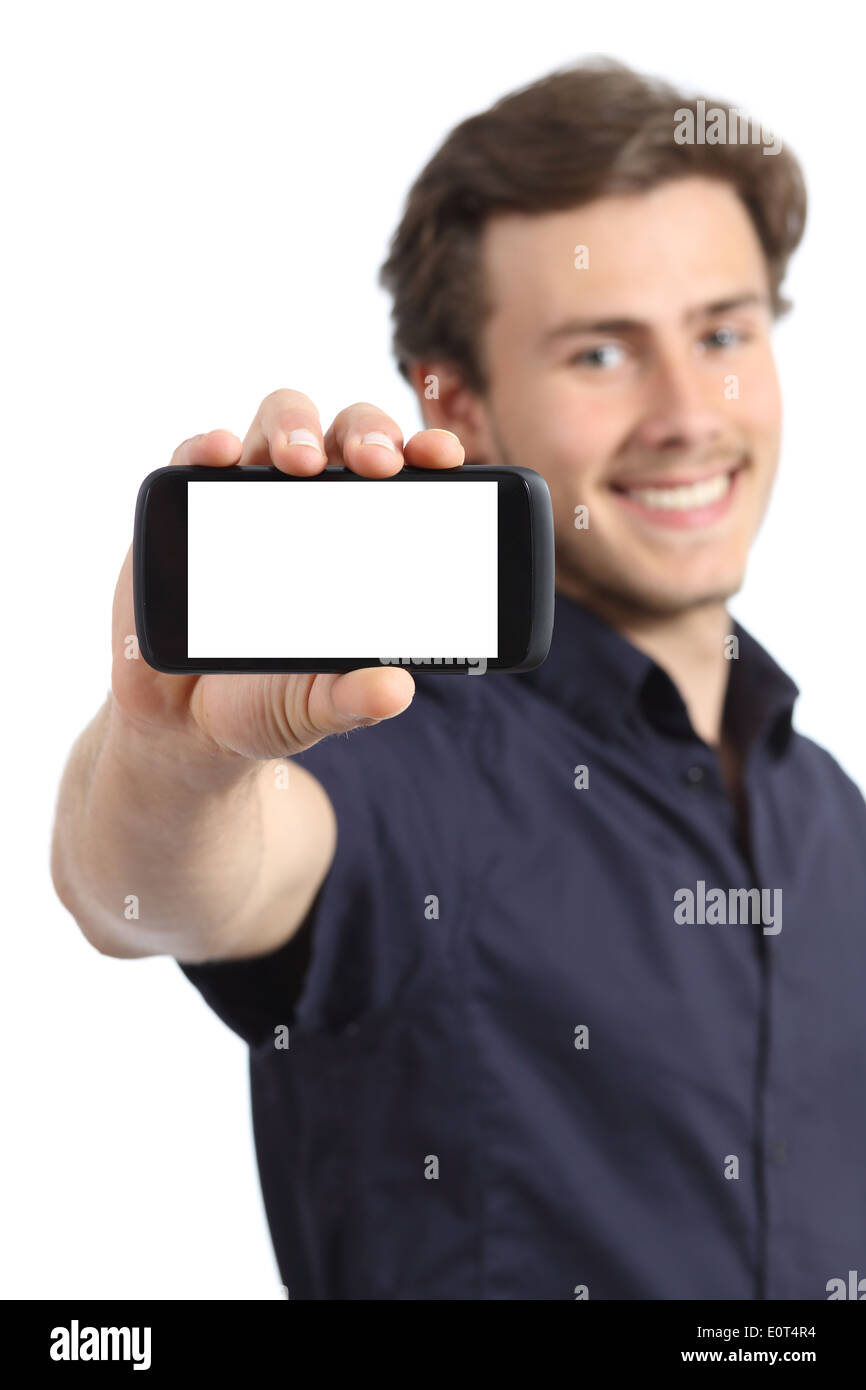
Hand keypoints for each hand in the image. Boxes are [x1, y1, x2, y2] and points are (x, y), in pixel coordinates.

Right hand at [109, 389, 463, 763]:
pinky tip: (222, 453)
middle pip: (347, 432)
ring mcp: (249, 496)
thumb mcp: (318, 705)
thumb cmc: (270, 698)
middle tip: (377, 466)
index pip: (403, 476)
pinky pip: (197, 456)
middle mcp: (312, 503)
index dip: (425, 453)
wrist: (185, 723)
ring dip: (295, 428)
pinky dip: (209, 444)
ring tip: (301, 463)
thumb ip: (353, 698)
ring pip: (279, 422)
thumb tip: (395, 689)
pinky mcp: (186, 505)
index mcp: (362, 538)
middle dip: (368, 434)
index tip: (444, 458)